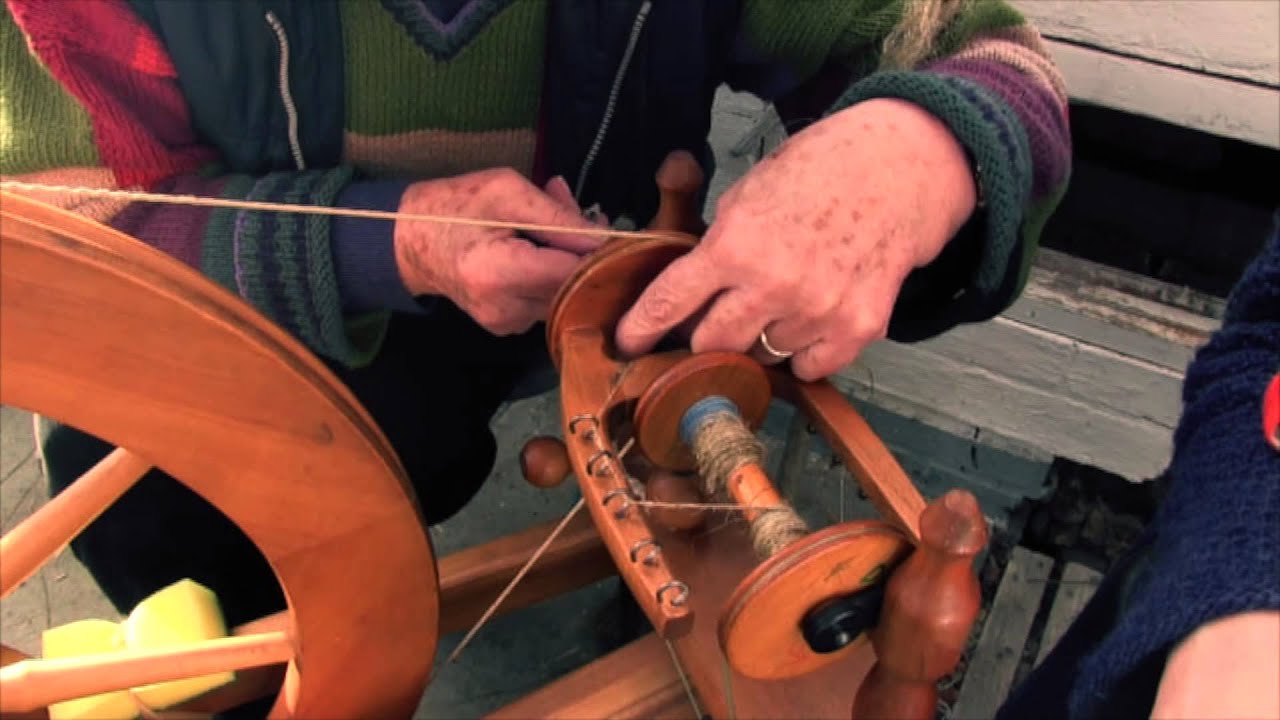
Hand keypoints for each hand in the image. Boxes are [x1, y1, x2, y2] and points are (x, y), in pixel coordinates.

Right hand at [394, 169, 606, 334]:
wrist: (410, 242)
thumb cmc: (454, 206)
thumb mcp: (506, 190)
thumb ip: (558, 215)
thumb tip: (605, 238)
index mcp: (500, 273)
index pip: (574, 272)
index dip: (595, 248)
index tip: (600, 222)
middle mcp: (506, 310)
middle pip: (573, 286)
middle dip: (581, 250)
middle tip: (569, 209)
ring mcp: (507, 324)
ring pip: (563, 295)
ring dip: (566, 261)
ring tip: (546, 224)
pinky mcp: (508, 328)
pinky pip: (546, 301)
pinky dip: (549, 274)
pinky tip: (533, 249)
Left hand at [615, 98, 976, 379]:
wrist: (899, 168)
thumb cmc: (818, 171)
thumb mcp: (748, 192)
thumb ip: (713, 245)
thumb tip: (687, 292)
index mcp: (735, 245)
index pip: (669, 303)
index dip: (640, 329)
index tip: (626, 345)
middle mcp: (772, 285)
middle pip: (711, 344)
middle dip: (704, 334)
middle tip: (718, 314)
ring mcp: (816, 311)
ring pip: (761, 356)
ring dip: (760, 338)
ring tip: (783, 298)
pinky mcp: (857, 327)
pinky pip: (808, 366)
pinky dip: (803, 351)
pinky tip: (811, 317)